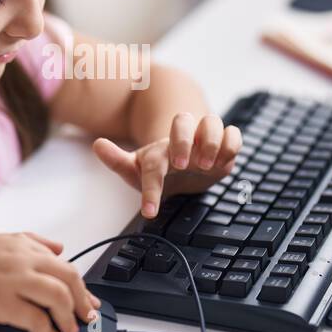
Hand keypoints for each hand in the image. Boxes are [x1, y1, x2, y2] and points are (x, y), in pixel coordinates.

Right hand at [0, 232, 100, 331]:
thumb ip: (26, 242)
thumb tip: (56, 247)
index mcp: (17, 243)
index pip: (60, 260)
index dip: (78, 282)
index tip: (87, 297)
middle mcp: (18, 258)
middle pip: (68, 277)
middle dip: (83, 299)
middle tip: (87, 315)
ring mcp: (10, 280)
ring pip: (58, 297)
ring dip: (70, 317)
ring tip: (70, 329)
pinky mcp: (0, 303)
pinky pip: (36, 319)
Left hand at [92, 112, 242, 218]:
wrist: (184, 166)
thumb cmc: (159, 168)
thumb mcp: (138, 170)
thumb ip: (117, 160)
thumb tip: (97, 144)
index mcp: (159, 149)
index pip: (154, 163)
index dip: (151, 188)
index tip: (150, 211)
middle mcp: (183, 139)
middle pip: (183, 121)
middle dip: (183, 141)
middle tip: (183, 165)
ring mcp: (204, 139)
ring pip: (212, 122)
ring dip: (211, 141)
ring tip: (207, 165)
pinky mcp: (224, 144)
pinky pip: (234, 134)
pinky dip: (232, 144)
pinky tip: (225, 162)